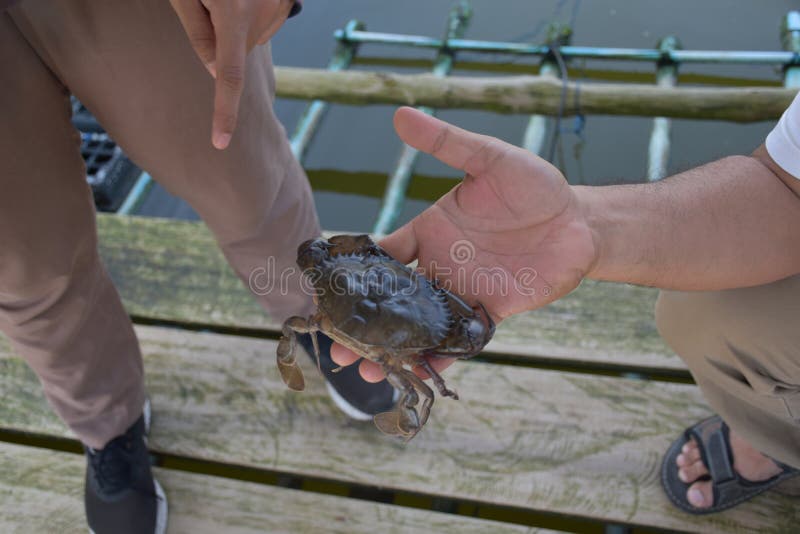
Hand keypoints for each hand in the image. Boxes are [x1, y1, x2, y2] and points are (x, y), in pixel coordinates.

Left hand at [170, 0, 294, 148]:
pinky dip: (254, 15)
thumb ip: (198, 34)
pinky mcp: (289, 3)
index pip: (229, 76)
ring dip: (239, 23)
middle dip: (223, 36)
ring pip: (253, 38)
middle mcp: (262, 13)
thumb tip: (215, 72)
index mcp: (233, 12)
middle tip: (210, 1)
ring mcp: (280, 7)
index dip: (225, 112)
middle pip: (239, 51)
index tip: (220, 142)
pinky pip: (266, 24)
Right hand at [331, 107, 597, 380]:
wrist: (580, 222)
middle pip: (393, 299)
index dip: (356, 272)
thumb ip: (448, 143)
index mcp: (431, 231)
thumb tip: (400, 114)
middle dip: (365, 323)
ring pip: (419, 327)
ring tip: (366, 373)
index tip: (327, 291)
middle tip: (337, 348)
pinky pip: (459, 343)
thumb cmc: (534, 187)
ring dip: (394, 349)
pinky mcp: (490, 315)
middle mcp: (440, 266)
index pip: (384, 254)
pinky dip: (438, 360)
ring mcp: (463, 294)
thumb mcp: (490, 159)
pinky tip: (417, 378)